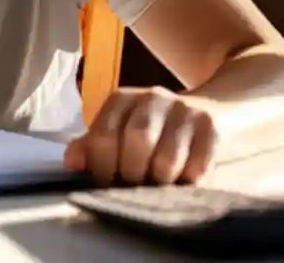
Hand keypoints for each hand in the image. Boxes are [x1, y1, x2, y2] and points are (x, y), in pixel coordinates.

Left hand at [64, 86, 218, 186]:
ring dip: (159, 182)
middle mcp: (153, 97)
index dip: (102, 168)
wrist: (209, 109)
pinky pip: (196, 168)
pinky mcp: (212, 127)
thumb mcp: (119, 132)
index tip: (106, 183)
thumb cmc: (154, 130)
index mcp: (122, 99)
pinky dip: (186, 183)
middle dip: (132, 175)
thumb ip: (92, 146)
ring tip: (157, 185)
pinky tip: (182, 179)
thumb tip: (71, 163)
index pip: (103, 136)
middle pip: (137, 142)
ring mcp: (185, 110)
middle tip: (134, 186)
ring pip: (167, 160)